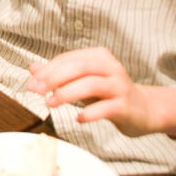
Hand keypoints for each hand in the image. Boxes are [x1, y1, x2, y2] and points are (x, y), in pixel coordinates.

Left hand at [26, 48, 175, 137]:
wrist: (144, 110)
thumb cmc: (108, 93)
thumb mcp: (82, 81)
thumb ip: (59, 74)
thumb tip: (33, 68)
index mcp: (98, 56)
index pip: (68, 59)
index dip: (47, 70)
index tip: (31, 83)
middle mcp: (111, 67)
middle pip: (79, 67)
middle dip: (53, 78)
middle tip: (36, 91)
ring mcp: (120, 86)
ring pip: (91, 84)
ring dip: (67, 94)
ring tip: (50, 103)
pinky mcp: (126, 106)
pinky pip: (106, 108)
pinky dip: (89, 113)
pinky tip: (78, 118)